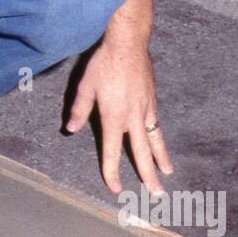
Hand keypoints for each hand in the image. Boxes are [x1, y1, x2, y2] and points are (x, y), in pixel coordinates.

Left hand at [64, 36, 173, 194]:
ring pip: (155, 139)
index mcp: (114, 117)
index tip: (116, 188)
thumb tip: (70, 129)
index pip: (113, 151)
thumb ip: (79, 109)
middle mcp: (133, 116)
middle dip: (148, 175)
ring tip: (167, 173)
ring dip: (161, 158)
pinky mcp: (153, 98)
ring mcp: (146, 107)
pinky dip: (160, 137)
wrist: (128, 42)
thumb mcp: (85, 86)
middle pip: (141, 152)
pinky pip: (157, 123)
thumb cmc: (104, 62)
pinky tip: (161, 142)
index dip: (113, 171)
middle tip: (157, 194)